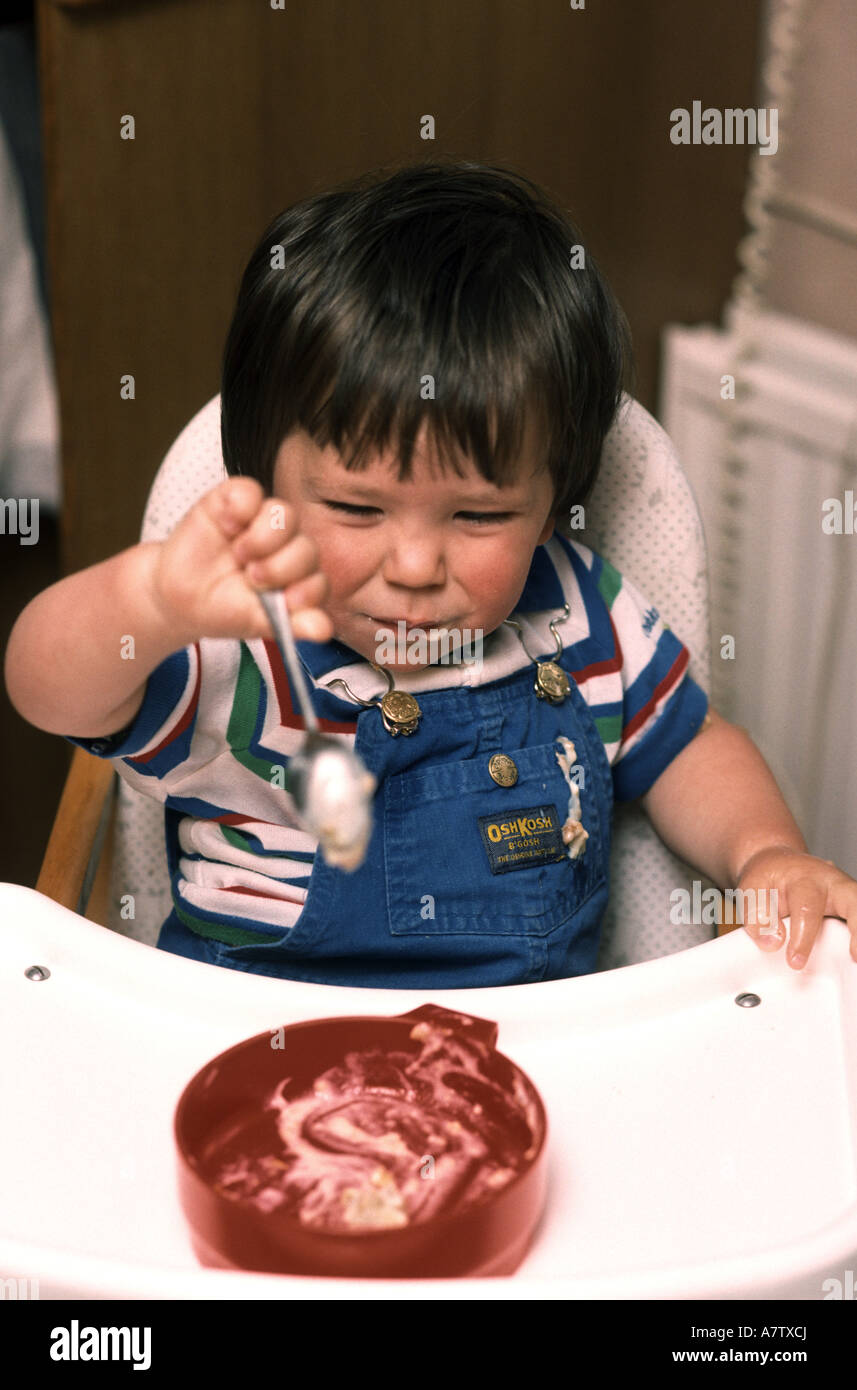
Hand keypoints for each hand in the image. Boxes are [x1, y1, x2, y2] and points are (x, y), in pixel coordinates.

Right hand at [150, 477, 334, 644]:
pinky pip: (250, 490)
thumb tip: (324, 631)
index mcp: (296, 580)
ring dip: (264, 538)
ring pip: (285, 514)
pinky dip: (240, 508)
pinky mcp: (236, 501)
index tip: (285, 601)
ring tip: (239, 554)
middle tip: (251, 578)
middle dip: (280, 568)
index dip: (306, 591)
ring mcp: (262, 522)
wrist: (175, 596)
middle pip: (306, 548)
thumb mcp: (253, 623)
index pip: (318, 581)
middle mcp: (286, 548)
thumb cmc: (218, 609)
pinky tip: (226, 526)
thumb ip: (291, 624)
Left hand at [736, 846, 856, 968]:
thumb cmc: (769, 876)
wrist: (780, 863)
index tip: (794, 961)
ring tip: (855, 958)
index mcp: (805, 879)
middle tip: (854, 957)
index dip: (802, 938)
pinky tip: (851, 955)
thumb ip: (757, 914)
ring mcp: (846, 896)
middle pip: (854, 902)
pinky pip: (855, 919)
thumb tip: (773, 943)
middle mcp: (833, 884)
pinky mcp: (850, 908)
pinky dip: (855, 936)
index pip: (807, 909)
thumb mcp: (752, 888)